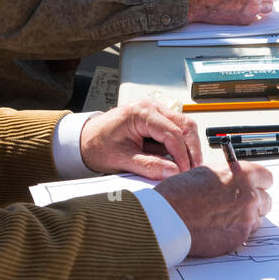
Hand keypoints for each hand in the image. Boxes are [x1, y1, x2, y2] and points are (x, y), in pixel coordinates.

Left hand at [79, 99, 202, 179]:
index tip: (185, 173)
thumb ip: (148, 166)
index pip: (172, 133)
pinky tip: (178, 161)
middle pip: (185, 125)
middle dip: (192, 149)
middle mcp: (151, 107)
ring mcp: (156, 111)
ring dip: (189, 147)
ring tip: (187, 168)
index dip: (182, 155)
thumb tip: (173, 173)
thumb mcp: (121, 159)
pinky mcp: (157, 119)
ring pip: (185, 126)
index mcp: (140, 113)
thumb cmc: (99, 145)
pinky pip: (177, 130)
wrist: (86, 139)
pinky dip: (181, 145)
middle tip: (192, 171)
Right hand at [154, 160, 272, 256]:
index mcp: (241, 174)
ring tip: (225, 218)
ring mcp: (247, 217)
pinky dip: (237, 231)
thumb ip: (227, 176)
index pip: (266, 177)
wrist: (169, 218)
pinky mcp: (240, 236)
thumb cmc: (180, 193)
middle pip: (266, 199)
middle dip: (254, 202)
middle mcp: (249, 194)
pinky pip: (247, 233)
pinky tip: (220, 228)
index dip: (259, 182)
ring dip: (247, 218)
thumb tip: (233, 181)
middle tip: (239, 204)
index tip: (254, 186)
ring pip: (258, 218)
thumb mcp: (206, 173)